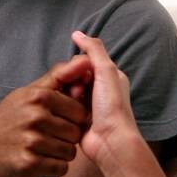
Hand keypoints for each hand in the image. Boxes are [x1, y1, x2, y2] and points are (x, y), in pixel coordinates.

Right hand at [0, 57, 92, 176]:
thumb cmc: (6, 119)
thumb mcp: (27, 92)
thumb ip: (59, 76)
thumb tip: (85, 60)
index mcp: (39, 97)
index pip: (80, 112)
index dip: (72, 119)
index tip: (57, 121)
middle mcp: (36, 117)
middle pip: (76, 134)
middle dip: (65, 138)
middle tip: (45, 136)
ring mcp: (32, 142)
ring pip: (70, 153)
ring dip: (59, 154)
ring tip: (39, 148)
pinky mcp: (29, 164)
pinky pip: (61, 169)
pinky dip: (52, 168)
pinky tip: (37, 160)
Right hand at [68, 31, 140, 164]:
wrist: (111, 142)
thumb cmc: (113, 107)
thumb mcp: (106, 71)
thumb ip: (94, 50)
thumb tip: (77, 33)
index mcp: (109, 77)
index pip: (83, 63)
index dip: (78, 68)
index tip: (81, 78)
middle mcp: (100, 90)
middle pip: (74, 77)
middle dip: (72, 84)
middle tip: (77, 94)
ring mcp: (89, 106)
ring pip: (67, 93)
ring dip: (67, 98)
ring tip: (73, 107)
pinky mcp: (79, 120)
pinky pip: (64, 108)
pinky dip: (64, 110)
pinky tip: (66, 115)